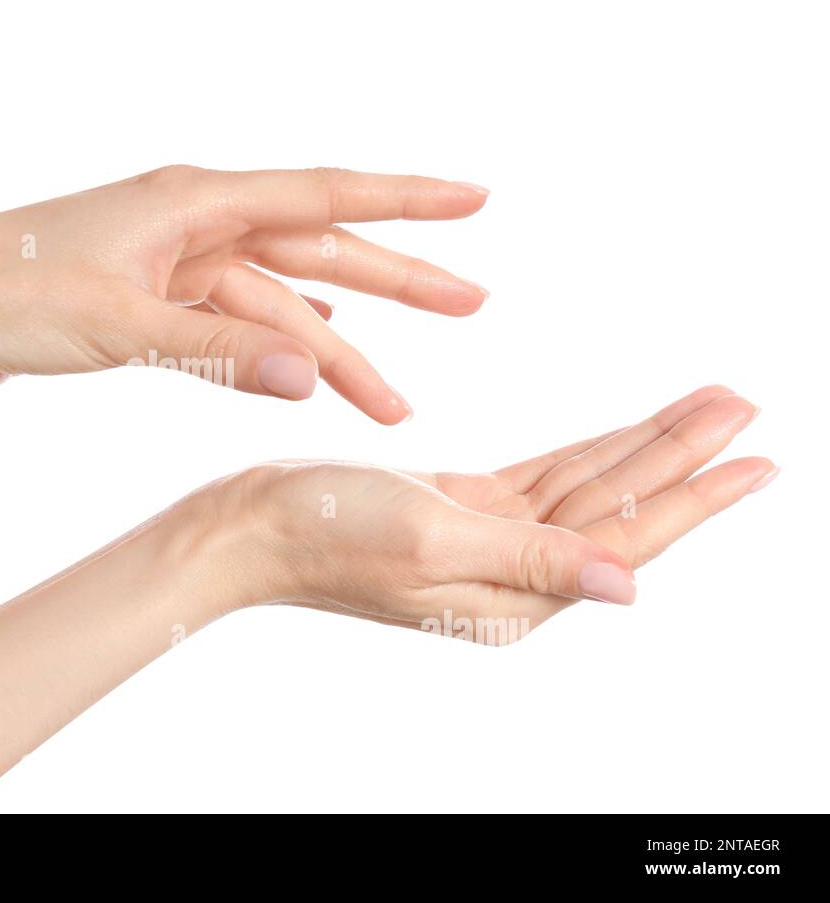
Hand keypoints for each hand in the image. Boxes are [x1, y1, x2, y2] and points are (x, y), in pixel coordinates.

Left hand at [0, 166, 489, 422]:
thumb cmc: (5, 296)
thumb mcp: (116, 324)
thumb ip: (216, 351)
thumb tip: (313, 376)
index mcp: (192, 202)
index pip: (322, 195)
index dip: (404, 200)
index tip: (474, 199)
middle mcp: (193, 222)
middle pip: (317, 250)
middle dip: (396, 281)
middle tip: (474, 302)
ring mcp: (175, 261)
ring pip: (280, 304)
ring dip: (338, 352)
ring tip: (395, 403)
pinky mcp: (154, 299)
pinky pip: (238, 323)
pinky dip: (280, 350)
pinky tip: (315, 365)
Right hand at [213, 386, 772, 641]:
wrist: (248, 526)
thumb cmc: (324, 535)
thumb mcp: (431, 542)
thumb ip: (533, 562)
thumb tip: (626, 585)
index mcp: (512, 597)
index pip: (623, 540)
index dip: (693, 497)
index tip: (756, 457)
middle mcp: (511, 576)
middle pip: (616, 507)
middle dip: (683, 458)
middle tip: (746, 407)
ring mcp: (487, 540)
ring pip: (585, 486)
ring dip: (643, 447)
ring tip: (705, 407)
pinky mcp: (461, 509)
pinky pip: (542, 478)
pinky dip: (585, 450)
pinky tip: (621, 434)